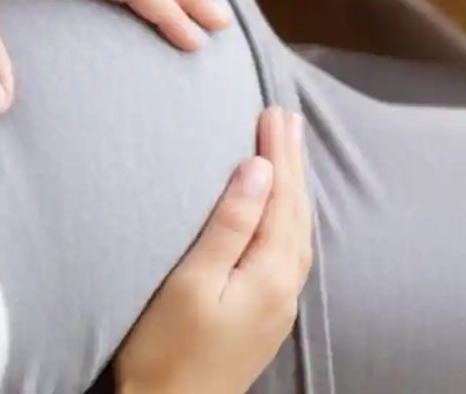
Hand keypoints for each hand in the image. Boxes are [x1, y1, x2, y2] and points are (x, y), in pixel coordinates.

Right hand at [115, 108, 313, 393]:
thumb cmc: (167, 352)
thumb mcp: (192, 282)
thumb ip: (229, 225)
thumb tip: (258, 170)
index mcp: (271, 273)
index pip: (281, 197)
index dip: (279, 152)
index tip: (274, 112)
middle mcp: (286, 286)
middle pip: (296, 210)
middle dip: (292, 162)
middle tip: (287, 118)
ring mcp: (280, 303)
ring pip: (298, 230)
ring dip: (294, 188)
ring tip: (290, 153)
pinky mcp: (268, 314)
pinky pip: (290, 249)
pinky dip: (289, 217)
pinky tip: (282, 212)